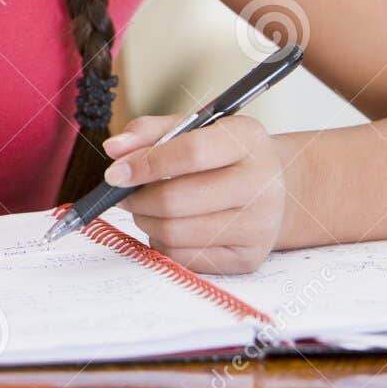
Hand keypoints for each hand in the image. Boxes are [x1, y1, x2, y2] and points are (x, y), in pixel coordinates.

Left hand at [101, 114, 289, 273]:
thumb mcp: (194, 129)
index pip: (190, 153)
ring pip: (176, 232)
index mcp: (247, 140)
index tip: (115, 173)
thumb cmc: (223, 155)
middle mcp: (262, 183)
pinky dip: (163, 243)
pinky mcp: (249, 258)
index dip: (145, 163)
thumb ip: (150, 132)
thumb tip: (113, 149)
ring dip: (146, 221)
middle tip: (124, 194)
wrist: (273, 189)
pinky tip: (169, 227)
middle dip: (137, 198)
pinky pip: (185, 258)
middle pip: (177, 199)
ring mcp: (259, 226)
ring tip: (146, 207)